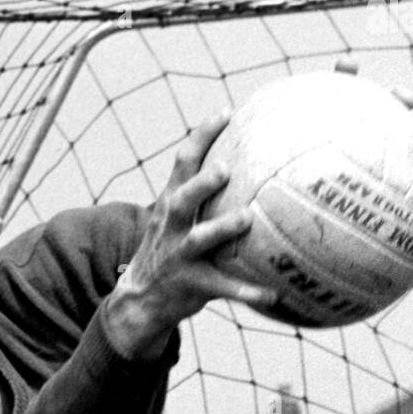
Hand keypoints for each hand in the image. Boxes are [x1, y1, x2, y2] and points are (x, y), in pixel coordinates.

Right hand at [103, 115, 278, 359]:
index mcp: (171, 204)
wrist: (140, 300)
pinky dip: (246, 292)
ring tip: (245, 218)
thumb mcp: (177, 219)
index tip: (226, 113)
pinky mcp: (191, 284)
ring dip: (221, 228)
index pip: (183, 162)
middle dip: (202, 182)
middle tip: (225, 169)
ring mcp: (178, 256)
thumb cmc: (171, 251)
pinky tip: (272, 295)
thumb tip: (255, 167)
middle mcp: (171, 226)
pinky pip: (221, 288)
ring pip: (199, 239)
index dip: (202, 136)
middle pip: (183, 198)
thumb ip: (204, 194)